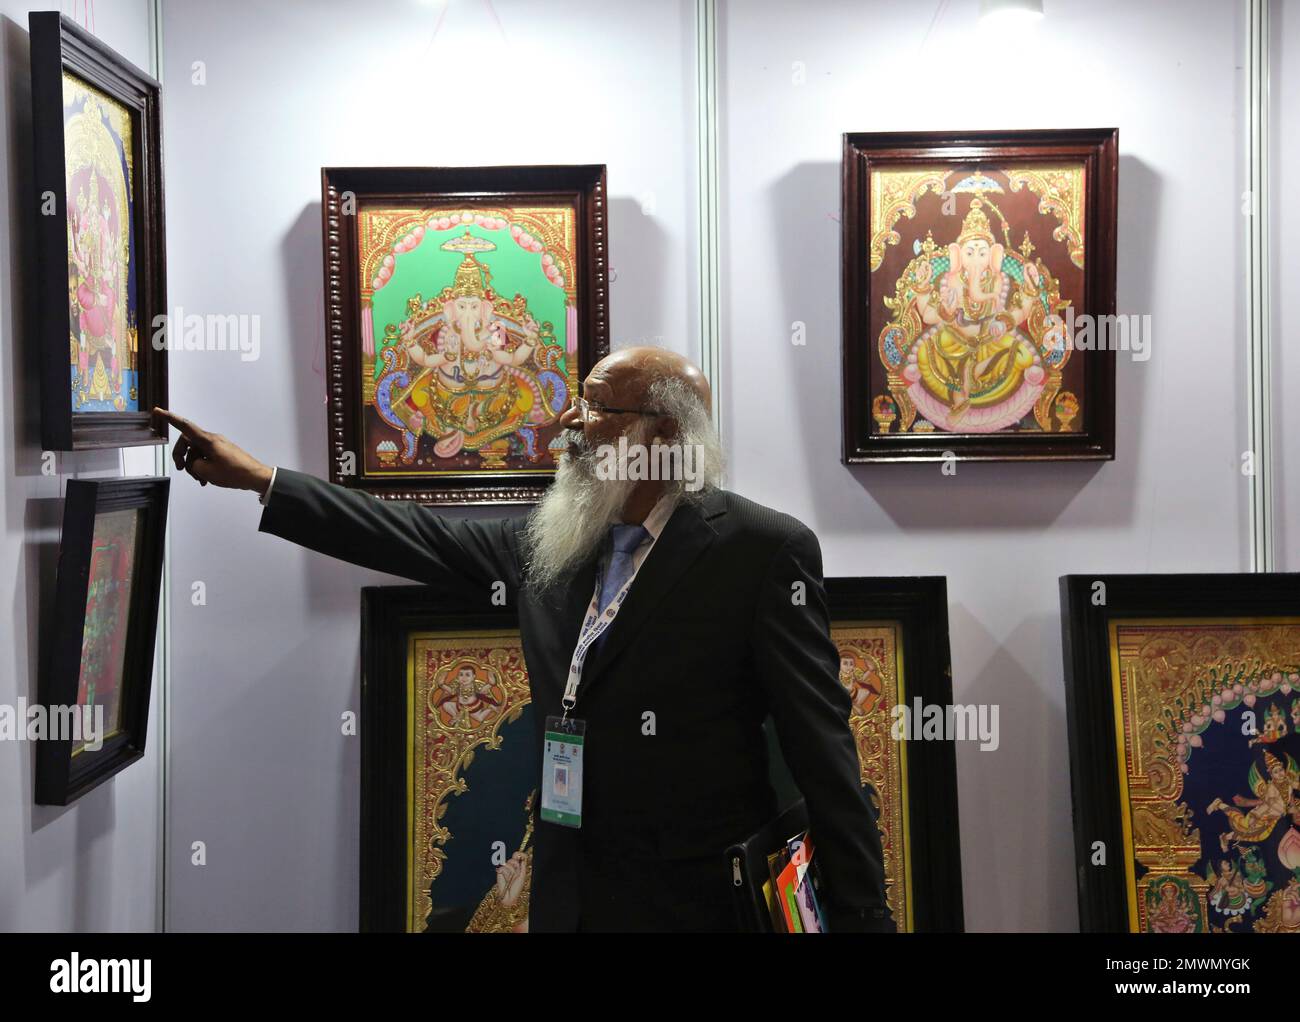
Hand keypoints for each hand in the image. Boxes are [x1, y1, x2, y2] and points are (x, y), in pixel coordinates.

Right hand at [152, 407, 272, 493]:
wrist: (255, 476)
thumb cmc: (233, 473)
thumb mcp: (207, 471)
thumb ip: (194, 465)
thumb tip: (194, 462)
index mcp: (207, 440)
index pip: (185, 426)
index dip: (170, 418)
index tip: (157, 411)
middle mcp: (212, 439)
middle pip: (187, 443)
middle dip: (181, 456)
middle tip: (182, 470)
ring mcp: (217, 445)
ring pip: (196, 452)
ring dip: (194, 466)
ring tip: (201, 480)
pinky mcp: (222, 451)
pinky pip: (206, 456)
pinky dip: (202, 466)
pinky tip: (206, 479)